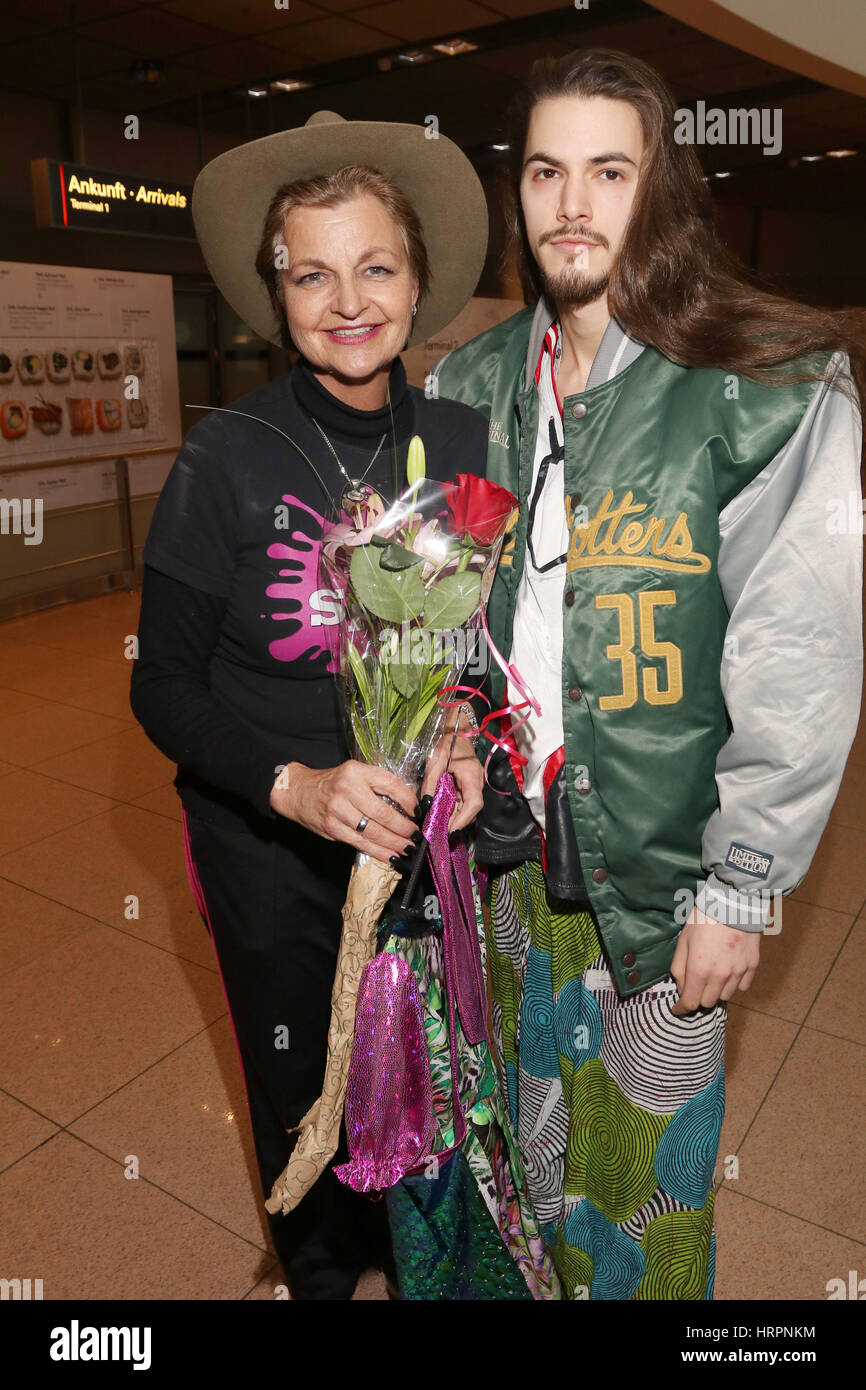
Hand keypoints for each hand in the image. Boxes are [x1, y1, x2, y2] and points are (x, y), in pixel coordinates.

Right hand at [270, 760, 418, 865]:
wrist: (298, 791)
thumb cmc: (332, 783)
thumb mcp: (355, 773)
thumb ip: (378, 784)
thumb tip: (408, 802)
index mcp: (357, 772)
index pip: (391, 785)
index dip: (409, 801)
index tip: (418, 811)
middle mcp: (348, 789)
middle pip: (383, 813)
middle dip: (404, 828)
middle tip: (416, 835)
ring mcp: (338, 810)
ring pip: (373, 832)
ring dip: (394, 843)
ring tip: (408, 848)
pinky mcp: (333, 828)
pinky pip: (361, 843)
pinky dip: (378, 852)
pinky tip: (391, 856)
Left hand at [421, 725, 484, 832]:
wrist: (457, 729)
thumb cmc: (447, 742)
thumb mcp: (435, 761)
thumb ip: (430, 783)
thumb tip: (425, 805)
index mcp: (471, 776)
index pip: (474, 803)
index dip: (463, 819)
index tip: (449, 830)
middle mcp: (477, 783)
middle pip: (470, 809)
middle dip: (456, 823)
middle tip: (439, 834)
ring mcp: (474, 784)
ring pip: (467, 807)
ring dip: (454, 818)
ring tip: (438, 828)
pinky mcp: (468, 785)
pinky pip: (463, 801)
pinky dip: (453, 810)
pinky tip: (441, 816)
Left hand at [669, 904, 760, 1013]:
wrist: (734, 901)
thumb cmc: (704, 918)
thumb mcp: (683, 940)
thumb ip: (679, 967)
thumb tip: (681, 987)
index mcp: (699, 969)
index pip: (690, 1003)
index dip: (682, 1008)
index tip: (678, 1008)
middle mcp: (720, 976)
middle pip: (707, 1002)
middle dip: (698, 997)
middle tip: (695, 985)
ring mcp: (738, 972)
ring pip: (725, 996)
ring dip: (716, 990)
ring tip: (713, 975)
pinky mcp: (752, 966)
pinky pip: (742, 986)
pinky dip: (734, 983)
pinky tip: (729, 971)